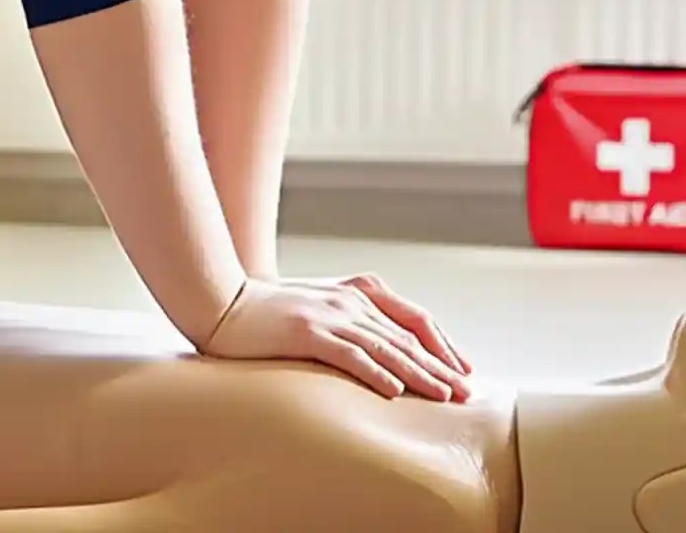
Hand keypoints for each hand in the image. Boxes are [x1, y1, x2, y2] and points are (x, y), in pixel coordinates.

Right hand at [201, 274, 472, 401]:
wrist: (220, 301)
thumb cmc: (267, 310)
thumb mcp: (318, 307)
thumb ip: (349, 319)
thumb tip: (380, 347)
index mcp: (356, 291)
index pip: (412, 318)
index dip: (441, 344)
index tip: (461, 368)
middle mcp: (350, 300)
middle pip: (406, 336)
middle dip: (440, 365)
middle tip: (465, 391)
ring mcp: (330, 315)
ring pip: (386, 347)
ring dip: (419, 373)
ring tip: (442, 395)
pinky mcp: (307, 332)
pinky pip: (349, 354)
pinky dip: (375, 372)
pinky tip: (393, 389)